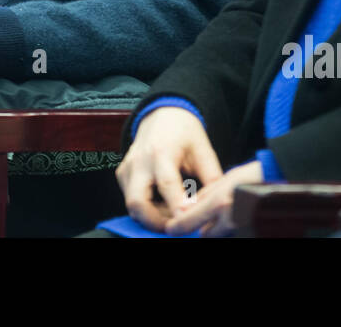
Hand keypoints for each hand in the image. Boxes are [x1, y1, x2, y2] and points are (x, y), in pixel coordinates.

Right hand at [115, 106, 223, 231]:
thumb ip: (212, 178)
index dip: (176, 206)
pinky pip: (129, 197)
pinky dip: (145, 209)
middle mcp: (140, 160)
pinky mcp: (123, 173)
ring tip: (172, 216)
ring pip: (131, 203)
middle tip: (175, 227)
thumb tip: (218, 204)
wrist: (162, 113)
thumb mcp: (203, 150)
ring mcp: (128, 167)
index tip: (187, 220)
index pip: (167, 184)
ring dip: (150, 217)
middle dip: (154, 222)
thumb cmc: (184, 131)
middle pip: (137, 201)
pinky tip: (162, 207)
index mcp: (162, 151)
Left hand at [164, 160, 263, 236]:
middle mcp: (229, 218)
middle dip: (203, 227)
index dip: (177, 227)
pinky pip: (232, 232)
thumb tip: (189, 206)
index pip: (189, 221)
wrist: (281, 180)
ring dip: (216, 228)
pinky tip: (234, 214)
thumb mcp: (226, 179)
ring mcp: (240, 226)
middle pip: (206, 234)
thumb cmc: (256, 175)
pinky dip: (228, 227)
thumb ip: (206, 195)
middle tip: (206, 217)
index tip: (171, 228)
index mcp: (220, 203)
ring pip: (219, 234)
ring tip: (223, 212)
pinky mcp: (249, 229)